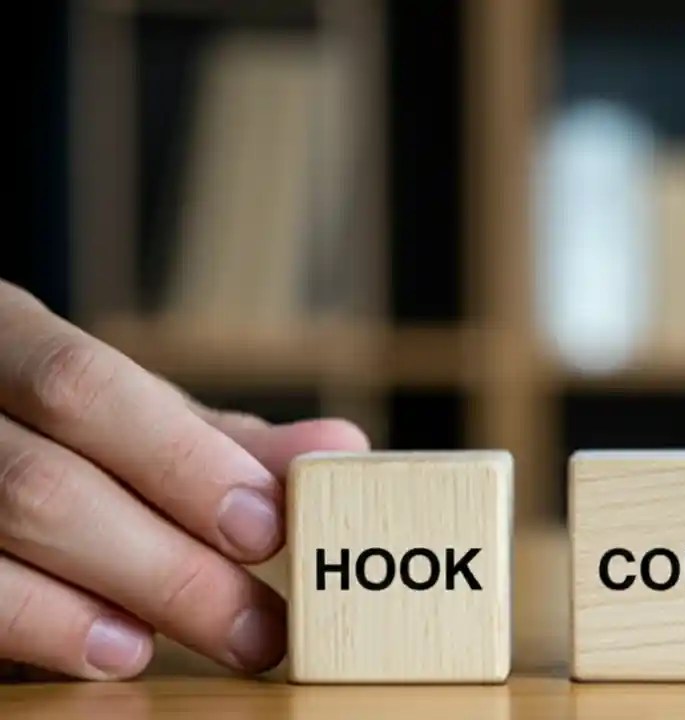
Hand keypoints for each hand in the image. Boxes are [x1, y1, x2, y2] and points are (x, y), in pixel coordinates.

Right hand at [0, 280, 368, 679]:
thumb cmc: (52, 427)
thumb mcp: (127, 416)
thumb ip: (218, 440)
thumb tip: (340, 448)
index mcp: (6, 335)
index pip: (86, 386)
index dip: (179, 462)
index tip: (266, 528)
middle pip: (43, 484)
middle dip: (166, 564)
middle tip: (257, 628)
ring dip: (96, 606)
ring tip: (172, 645)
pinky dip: (38, 629)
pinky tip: (108, 652)